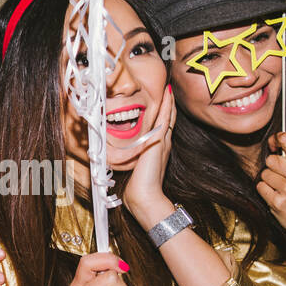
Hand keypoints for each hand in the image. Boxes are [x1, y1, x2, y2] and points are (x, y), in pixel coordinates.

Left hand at [122, 83, 177, 228]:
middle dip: (168, 105)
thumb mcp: (132, 170)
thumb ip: (129, 161)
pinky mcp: (158, 142)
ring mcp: (162, 142)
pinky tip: (167, 95)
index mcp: (156, 150)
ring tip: (169, 88)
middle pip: (167, 119)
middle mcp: (162, 144)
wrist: (145, 197)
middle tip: (168, 90)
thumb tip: (116, 158)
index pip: (161, 127)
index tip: (162, 102)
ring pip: (168, 116)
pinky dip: (167, 106)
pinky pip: (165, 119)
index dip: (162, 114)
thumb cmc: (137, 188)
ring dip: (168, 102)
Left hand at [258, 132, 285, 250]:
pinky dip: (266, 191)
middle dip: (273, 167)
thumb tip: (276, 143)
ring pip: (264, 173)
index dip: (276, 139)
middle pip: (271, 159)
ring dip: (269, 180)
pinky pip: (261, 187)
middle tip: (282, 176)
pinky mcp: (278, 202)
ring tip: (282, 188)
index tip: (273, 145)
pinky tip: (277, 196)